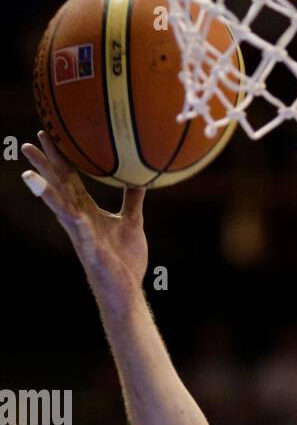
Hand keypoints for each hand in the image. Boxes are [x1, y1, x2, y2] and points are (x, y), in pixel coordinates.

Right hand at [21, 132, 147, 301]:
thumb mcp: (132, 221)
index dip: (58, 157)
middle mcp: (79, 220)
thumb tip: (140, 177)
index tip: (48, 134)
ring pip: (62, 211)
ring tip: (29, 176)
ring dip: (46, 194)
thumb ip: (132, 199)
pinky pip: (85, 238)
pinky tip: (74, 215)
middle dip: (43, 168)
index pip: (68, 178)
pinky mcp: (93, 253)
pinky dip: (79, 226)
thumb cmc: (125, 258)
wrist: (126, 289)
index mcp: (86, 210)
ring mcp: (83, 236)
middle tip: (28, 144)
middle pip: (58, 189)